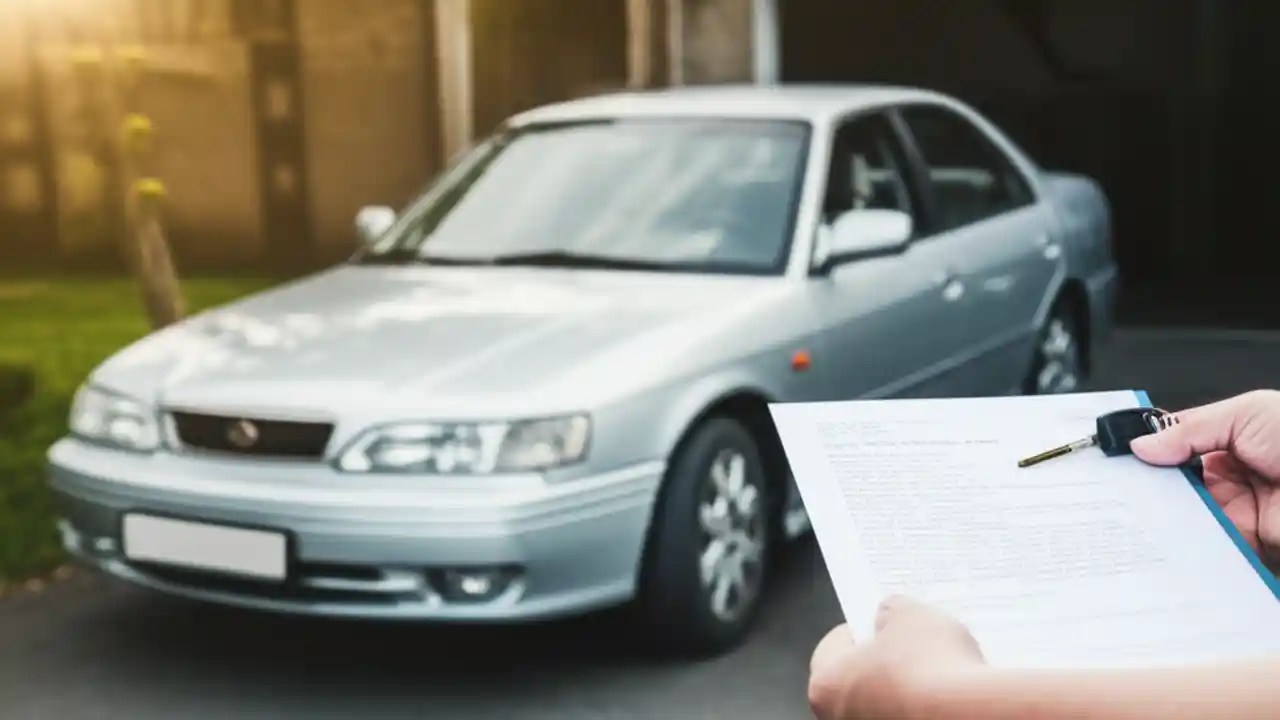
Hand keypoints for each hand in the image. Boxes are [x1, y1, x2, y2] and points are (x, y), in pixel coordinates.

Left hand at [808, 596, 985, 719]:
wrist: (968, 714)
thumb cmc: (928, 672)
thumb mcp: (909, 615)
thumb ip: (892, 610)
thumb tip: (890, 614)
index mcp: (825, 686)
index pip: (832, 647)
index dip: (860, 628)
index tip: (877, 620)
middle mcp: (842, 719)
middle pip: (858, 678)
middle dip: (882, 658)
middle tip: (907, 640)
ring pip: (885, 702)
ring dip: (904, 686)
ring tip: (935, 663)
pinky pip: (913, 715)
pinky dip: (924, 706)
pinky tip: (948, 689)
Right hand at [1131, 390, 1279, 570]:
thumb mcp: (1247, 414)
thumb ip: (1191, 429)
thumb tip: (1142, 444)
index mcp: (1230, 436)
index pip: (1176, 441)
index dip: (1147, 447)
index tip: (1117, 454)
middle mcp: (1229, 472)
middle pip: (1174, 479)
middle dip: (1149, 481)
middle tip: (1120, 482)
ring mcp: (1235, 506)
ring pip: (1185, 510)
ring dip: (1166, 509)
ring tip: (1138, 505)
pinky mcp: (1244, 538)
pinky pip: (1207, 539)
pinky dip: (1188, 537)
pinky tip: (1168, 529)